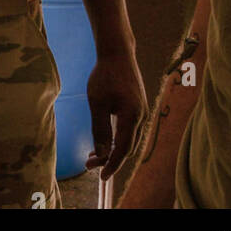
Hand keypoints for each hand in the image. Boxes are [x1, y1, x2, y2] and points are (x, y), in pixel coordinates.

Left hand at [85, 50, 147, 179]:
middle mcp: (141, 117)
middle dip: (109, 158)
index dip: (112, 165)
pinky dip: (117, 138)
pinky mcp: (138, 107)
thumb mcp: (97, 102)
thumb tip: (101, 153)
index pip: (122, 149)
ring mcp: (142, 112)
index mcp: (132, 116)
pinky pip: (130, 130)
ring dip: (112, 149)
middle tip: (89, 163)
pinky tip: (103, 139)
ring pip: (129, 139)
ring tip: (93, 155)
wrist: (118, 53)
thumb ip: (100, 129)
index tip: (101, 177)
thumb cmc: (105, 76)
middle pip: (127, 147)